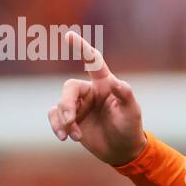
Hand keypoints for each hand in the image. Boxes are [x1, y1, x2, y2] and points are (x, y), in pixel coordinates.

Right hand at [47, 31, 146, 165]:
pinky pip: (54, 116)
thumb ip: (126, 96)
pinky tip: (65, 137)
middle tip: (70, 121)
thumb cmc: (130, 128)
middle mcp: (90, 91)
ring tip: (72, 136)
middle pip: (69, 88)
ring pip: (60, 104)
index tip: (69, 35)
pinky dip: (56, 125)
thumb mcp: (132, 113)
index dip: (82, 48)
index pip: (93, 62)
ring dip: (62, 120)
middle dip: (66, 105)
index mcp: (105, 84)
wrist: (122, 150)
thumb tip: (118, 83)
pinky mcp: (70, 119)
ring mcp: (78, 105)